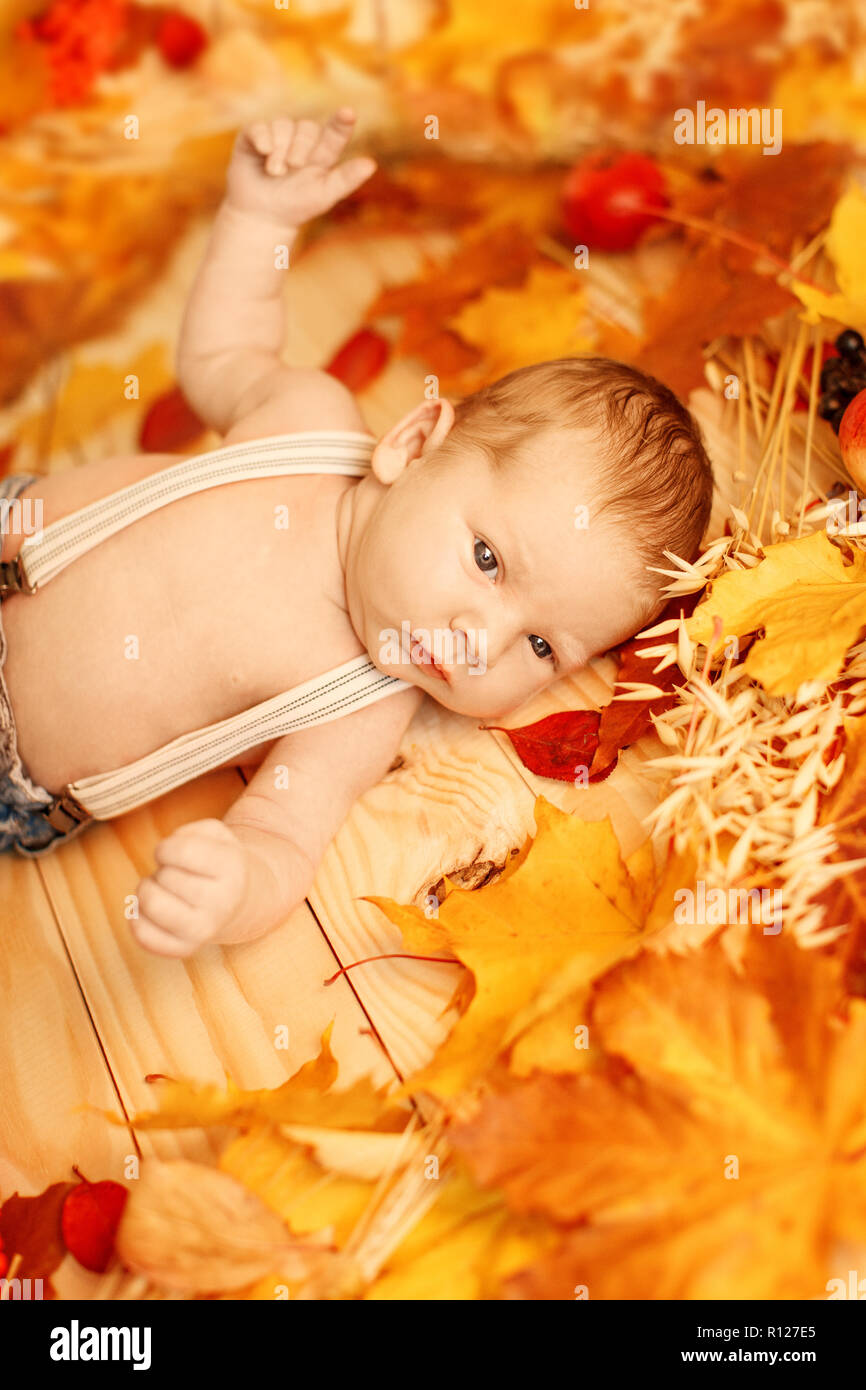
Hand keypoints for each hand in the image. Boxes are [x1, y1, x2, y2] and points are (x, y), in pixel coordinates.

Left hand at [131, 820, 248, 957]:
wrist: (241, 901)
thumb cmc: (219, 862)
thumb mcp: (217, 834)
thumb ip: (190, 831)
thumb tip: (164, 852)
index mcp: (232, 868)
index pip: (181, 851)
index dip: (165, 848)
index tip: (171, 853)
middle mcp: (222, 902)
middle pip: (164, 877)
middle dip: (162, 870)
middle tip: (175, 874)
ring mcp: (204, 930)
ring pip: (150, 905)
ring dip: (146, 891)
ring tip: (161, 889)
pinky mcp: (186, 949)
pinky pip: (144, 936)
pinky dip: (137, 918)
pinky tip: (151, 911)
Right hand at [224, 107, 376, 227]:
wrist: (262, 217)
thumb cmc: (296, 207)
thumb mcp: (323, 195)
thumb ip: (346, 180)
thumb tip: (371, 164)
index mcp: (322, 153)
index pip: (335, 132)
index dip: (342, 123)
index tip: (349, 114)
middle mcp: (301, 140)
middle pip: (307, 128)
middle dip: (300, 147)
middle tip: (293, 167)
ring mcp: (277, 136)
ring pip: (283, 125)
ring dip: (280, 149)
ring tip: (275, 172)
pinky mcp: (254, 137)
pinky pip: (259, 127)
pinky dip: (263, 139)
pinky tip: (263, 153)